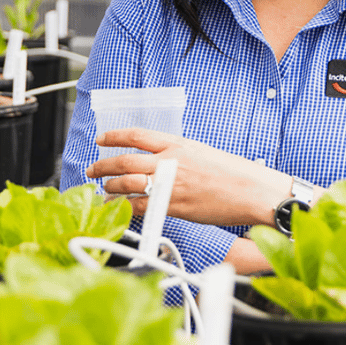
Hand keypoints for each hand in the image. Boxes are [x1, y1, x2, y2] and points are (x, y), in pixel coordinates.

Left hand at [86, 127, 294, 226]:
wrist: (252, 191)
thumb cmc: (236, 174)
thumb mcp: (204, 153)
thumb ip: (180, 156)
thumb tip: (162, 162)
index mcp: (179, 144)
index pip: (137, 135)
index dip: (115, 137)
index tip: (102, 139)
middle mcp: (171, 162)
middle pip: (125, 161)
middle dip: (103, 165)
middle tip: (93, 168)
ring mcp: (171, 185)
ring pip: (128, 184)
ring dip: (110, 187)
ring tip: (103, 189)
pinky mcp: (174, 206)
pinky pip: (141, 206)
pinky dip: (125, 208)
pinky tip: (119, 209)